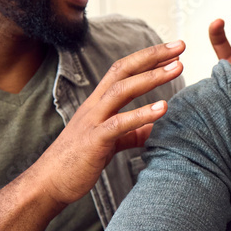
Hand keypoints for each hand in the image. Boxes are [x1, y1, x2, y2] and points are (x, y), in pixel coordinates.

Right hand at [32, 41, 184, 205]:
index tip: (174, 49)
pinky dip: (142, 114)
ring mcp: (93, 121)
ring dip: (153, 77)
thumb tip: (151, 129)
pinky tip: (164, 108)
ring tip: (178, 68)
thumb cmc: (78, 162)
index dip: (148, 57)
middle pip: (124, 70)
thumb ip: (130, 133)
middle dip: (153, 55)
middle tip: (181, 45)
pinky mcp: (95, 140)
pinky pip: (120, 123)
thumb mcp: (108, 142)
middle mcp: (95, 105)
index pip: (124, 70)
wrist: (49, 184)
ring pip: (122, 90)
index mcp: (98, 103)